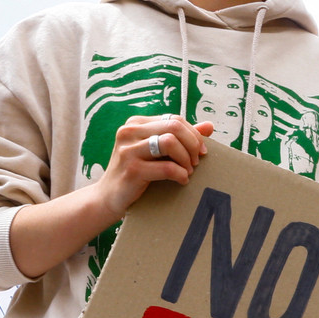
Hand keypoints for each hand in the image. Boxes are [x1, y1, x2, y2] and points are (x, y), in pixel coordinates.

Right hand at [94, 115, 212, 218]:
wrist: (109, 198)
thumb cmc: (137, 173)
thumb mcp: (157, 152)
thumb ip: (181, 137)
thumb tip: (210, 125)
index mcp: (136, 123)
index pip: (175, 119)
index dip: (193, 134)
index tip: (201, 151)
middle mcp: (129, 132)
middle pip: (174, 127)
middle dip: (192, 144)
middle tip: (196, 162)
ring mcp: (128, 150)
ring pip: (170, 142)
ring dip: (186, 158)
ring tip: (188, 171)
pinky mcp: (132, 170)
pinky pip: (167, 168)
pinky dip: (180, 174)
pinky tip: (182, 180)